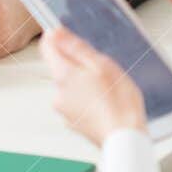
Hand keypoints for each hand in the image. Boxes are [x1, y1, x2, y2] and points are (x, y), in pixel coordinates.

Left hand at [41, 26, 146, 145]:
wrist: (125, 137)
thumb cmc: (119, 102)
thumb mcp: (101, 65)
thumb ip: (76, 48)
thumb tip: (56, 33)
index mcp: (63, 75)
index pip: (47, 48)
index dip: (56, 38)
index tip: (68, 36)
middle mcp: (58, 93)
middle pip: (61, 67)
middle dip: (78, 64)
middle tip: (102, 69)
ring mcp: (64, 109)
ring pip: (71, 86)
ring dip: (85, 83)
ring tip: (108, 89)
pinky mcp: (74, 121)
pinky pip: (78, 102)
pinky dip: (89, 99)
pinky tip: (106, 102)